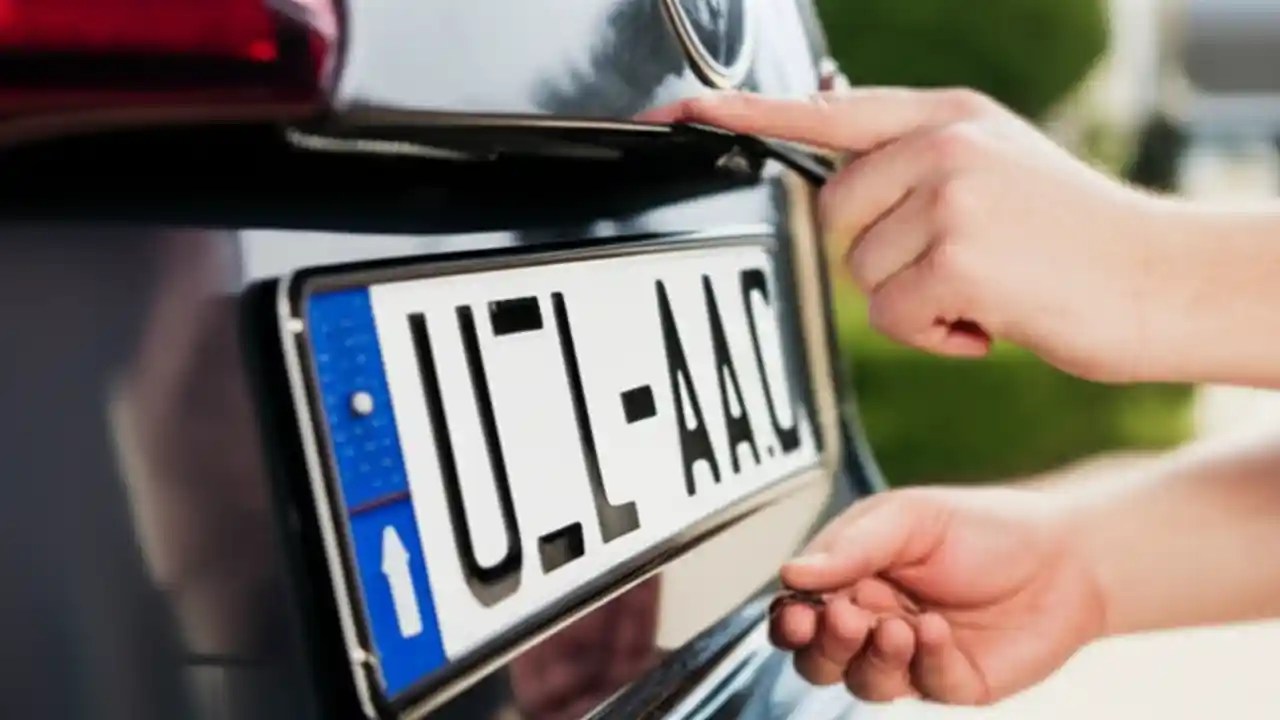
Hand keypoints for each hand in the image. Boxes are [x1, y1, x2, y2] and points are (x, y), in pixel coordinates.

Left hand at [641, 88, 1171, 382]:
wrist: (1159, 279)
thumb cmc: (1074, 236)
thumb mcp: (1000, 166)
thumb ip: (920, 163)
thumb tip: (842, 183)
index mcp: (948, 117)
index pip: (828, 109)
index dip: (747, 114)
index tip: (683, 115)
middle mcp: (944, 143)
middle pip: (833, 213)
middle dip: (876, 258)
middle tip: (945, 270)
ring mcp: (953, 194)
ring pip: (864, 273)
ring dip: (915, 304)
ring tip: (982, 294)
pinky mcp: (961, 255)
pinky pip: (895, 316)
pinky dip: (935, 338)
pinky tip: (987, 323)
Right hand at [769, 487, 1105, 704]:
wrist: (1066, 555)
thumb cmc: (983, 527)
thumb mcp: (909, 518)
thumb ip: (850, 546)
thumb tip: (789, 574)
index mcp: (850, 578)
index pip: (799, 609)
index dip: (789, 619)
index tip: (796, 612)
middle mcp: (873, 620)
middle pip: (819, 658)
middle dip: (822, 645)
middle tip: (842, 618)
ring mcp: (910, 657)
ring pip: (862, 681)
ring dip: (871, 657)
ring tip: (898, 626)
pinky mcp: (951, 681)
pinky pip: (923, 685)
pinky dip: (925, 659)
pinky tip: (938, 630)